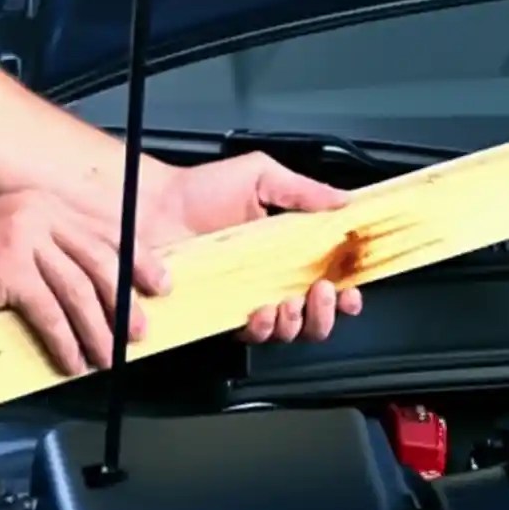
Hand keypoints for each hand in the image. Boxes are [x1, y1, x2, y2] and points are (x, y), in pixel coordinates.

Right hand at [0, 190, 168, 374]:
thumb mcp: (3, 243)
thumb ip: (42, 256)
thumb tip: (82, 292)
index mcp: (39, 205)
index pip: (101, 235)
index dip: (135, 262)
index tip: (156, 284)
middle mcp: (36, 214)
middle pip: (99, 262)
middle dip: (124, 302)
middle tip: (137, 331)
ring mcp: (22, 238)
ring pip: (78, 292)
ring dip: (97, 332)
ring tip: (105, 357)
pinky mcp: (8, 268)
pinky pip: (51, 313)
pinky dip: (65, 343)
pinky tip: (70, 360)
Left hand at [147, 152, 363, 342]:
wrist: (155, 205)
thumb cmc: (200, 190)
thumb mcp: (260, 176)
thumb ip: (303, 190)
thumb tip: (343, 200)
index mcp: (288, 249)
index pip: (328, 280)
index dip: (346, 292)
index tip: (353, 289)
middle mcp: (270, 278)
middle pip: (314, 316)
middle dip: (326, 313)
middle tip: (324, 292)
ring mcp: (247, 298)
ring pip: (287, 331)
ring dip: (299, 322)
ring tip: (294, 301)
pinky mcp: (221, 312)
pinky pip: (250, 334)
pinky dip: (263, 327)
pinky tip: (264, 310)